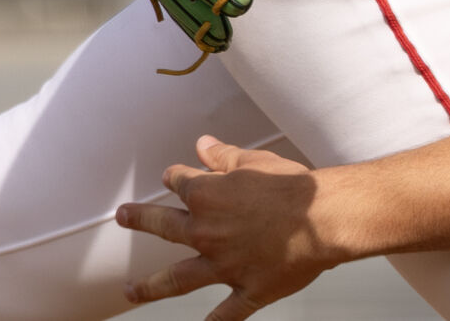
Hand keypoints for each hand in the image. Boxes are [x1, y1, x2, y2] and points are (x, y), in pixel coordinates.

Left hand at [116, 136, 344, 319]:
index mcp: (207, 197)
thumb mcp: (257, 161)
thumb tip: (202, 145)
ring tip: (131, 290)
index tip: (174, 176)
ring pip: (178, 279)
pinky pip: (225, 314)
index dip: (177, 177)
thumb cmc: (295, 187)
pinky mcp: (247, 290)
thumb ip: (224, 156)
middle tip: (125, 216)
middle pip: (166, 227)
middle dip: (142, 219)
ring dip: (150, 286)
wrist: (324, 218)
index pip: (182, 183)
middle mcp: (206, 233)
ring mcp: (223, 266)